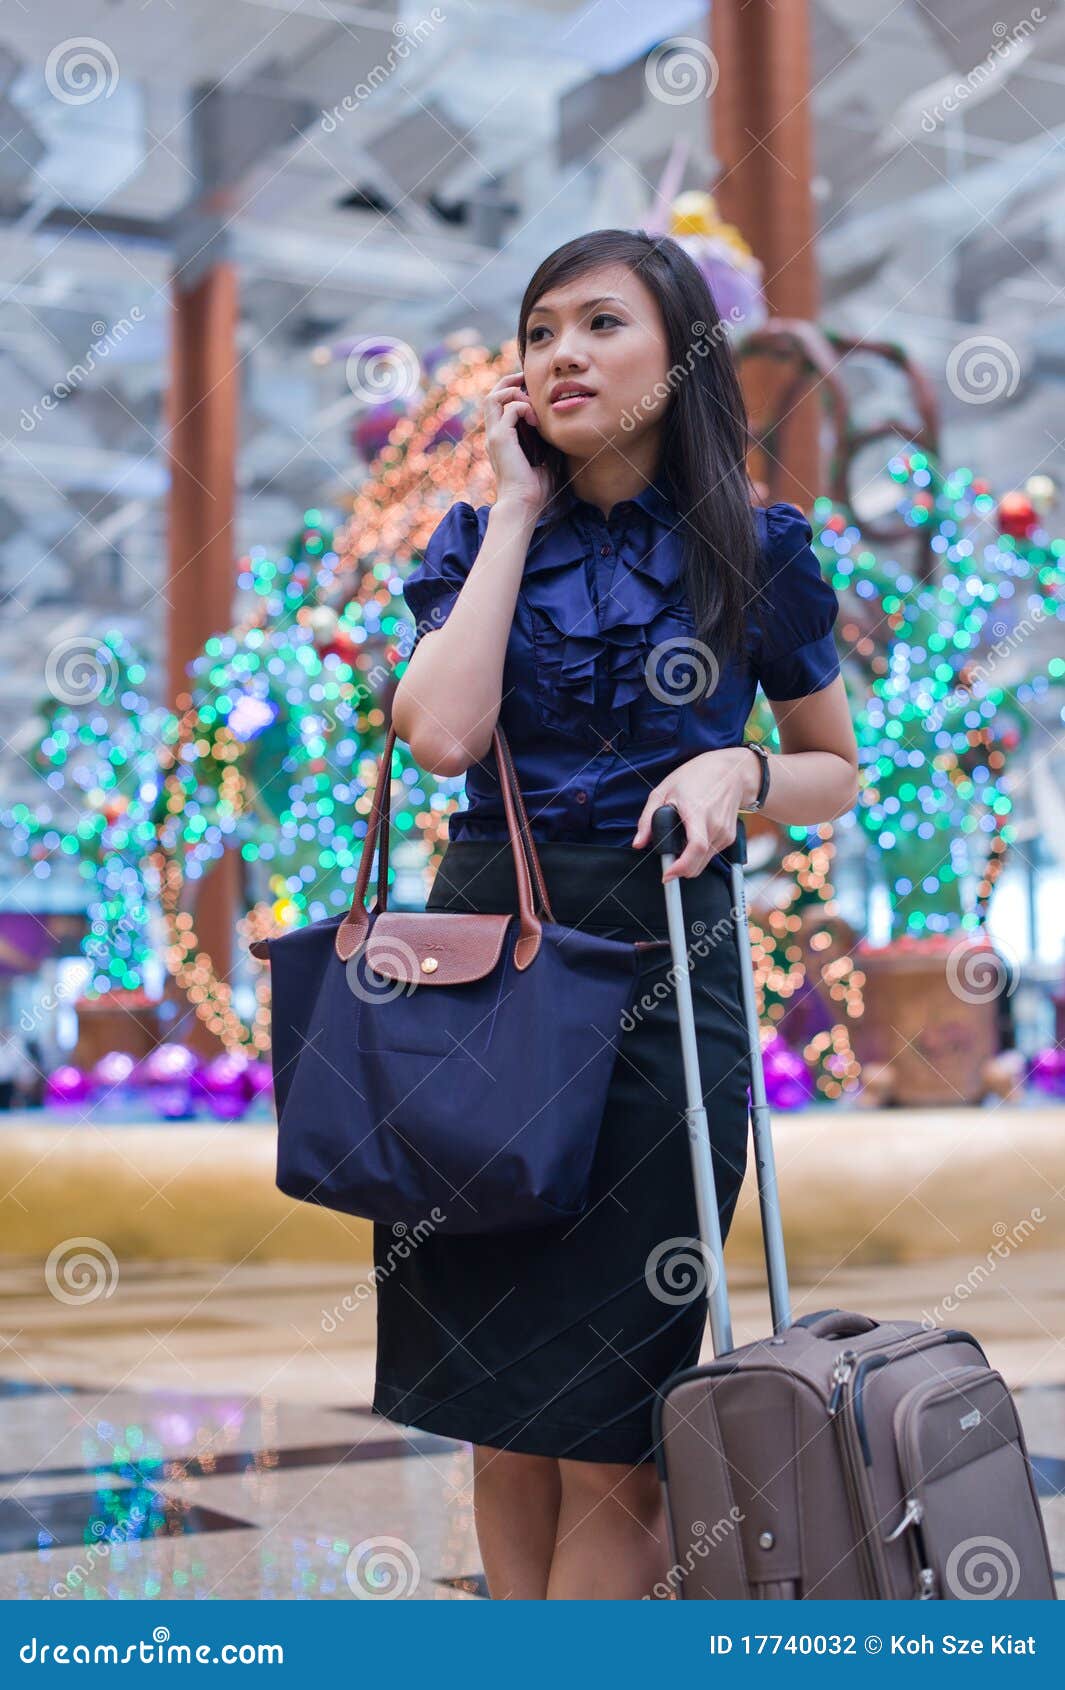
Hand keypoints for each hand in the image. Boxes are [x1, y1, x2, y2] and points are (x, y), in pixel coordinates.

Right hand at [483, 370, 552, 515]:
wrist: (524, 504)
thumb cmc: (534, 489)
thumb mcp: (543, 459)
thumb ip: (544, 441)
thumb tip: (559, 428)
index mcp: (500, 439)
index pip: (498, 406)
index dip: (511, 392)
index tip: (530, 391)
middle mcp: (493, 435)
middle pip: (491, 396)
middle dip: (509, 382)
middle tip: (526, 381)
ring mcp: (494, 436)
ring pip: (493, 397)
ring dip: (513, 392)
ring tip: (531, 403)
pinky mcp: (500, 438)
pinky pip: (510, 409)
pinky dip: (524, 408)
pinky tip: (536, 421)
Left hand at [631, 747, 760, 880]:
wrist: (731, 772)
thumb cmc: (697, 776)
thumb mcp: (663, 790)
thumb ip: (647, 819)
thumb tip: (638, 843)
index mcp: (698, 812)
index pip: (695, 848)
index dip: (681, 867)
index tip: (667, 875)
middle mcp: (715, 825)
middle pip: (699, 862)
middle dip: (681, 870)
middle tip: (668, 865)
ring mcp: (725, 832)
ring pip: (704, 862)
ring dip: (690, 862)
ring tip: (681, 843)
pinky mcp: (729, 837)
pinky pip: (711, 855)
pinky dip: (700, 855)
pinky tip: (693, 838)